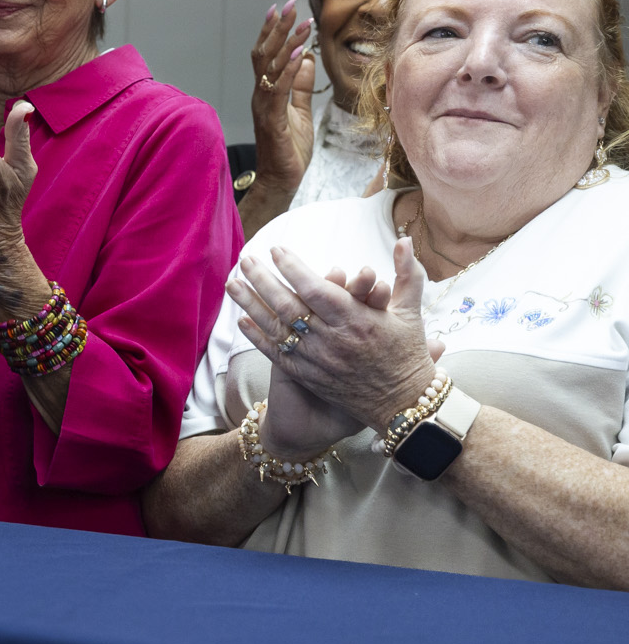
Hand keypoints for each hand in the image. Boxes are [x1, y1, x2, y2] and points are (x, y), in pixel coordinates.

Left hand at [227, 237, 441, 433]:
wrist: (402, 404)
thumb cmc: (408, 354)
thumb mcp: (412, 312)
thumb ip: (408, 274)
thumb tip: (405, 240)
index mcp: (357, 320)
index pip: (316, 289)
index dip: (293, 268)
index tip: (276, 250)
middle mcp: (332, 340)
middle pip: (288, 306)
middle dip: (263, 280)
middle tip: (246, 260)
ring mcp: (317, 360)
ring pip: (276, 328)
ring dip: (251, 304)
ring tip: (232, 283)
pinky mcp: (308, 377)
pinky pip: (276, 354)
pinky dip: (258, 337)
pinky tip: (242, 320)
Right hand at [247, 0, 315, 189]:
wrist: (280, 180)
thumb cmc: (289, 150)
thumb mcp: (301, 112)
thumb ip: (302, 87)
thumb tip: (308, 59)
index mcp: (267, 92)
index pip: (266, 56)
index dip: (273, 31)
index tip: (283, 9)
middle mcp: (261, 95)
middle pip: (264, 54)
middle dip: (277, 27)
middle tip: (289, 3)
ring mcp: (264, 107)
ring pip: (269, 68)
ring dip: (285, 43)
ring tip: (300, 22)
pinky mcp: (272, 120)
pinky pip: (279, 90)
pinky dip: (289, 70)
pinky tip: (300, 54)